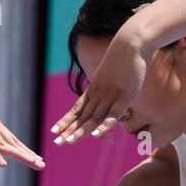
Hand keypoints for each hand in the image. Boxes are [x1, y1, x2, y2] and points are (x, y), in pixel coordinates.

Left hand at [51, 28, 148, 144]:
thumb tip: (108, 97)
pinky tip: (95, 135)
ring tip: (69, 141)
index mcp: (94, 89)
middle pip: (83, 116)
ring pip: (94, 117)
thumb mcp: (112, 75)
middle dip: (70, 130)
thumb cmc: (124, 58)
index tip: (54, 131)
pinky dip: (104, 125)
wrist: (131, 42)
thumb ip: (109, 88)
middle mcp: (99, 94)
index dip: (66, 121)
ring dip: (82, 130)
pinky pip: (113, 114)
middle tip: (57, 142)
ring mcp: (111, 96)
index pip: (77, 109)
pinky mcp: (125, 97)